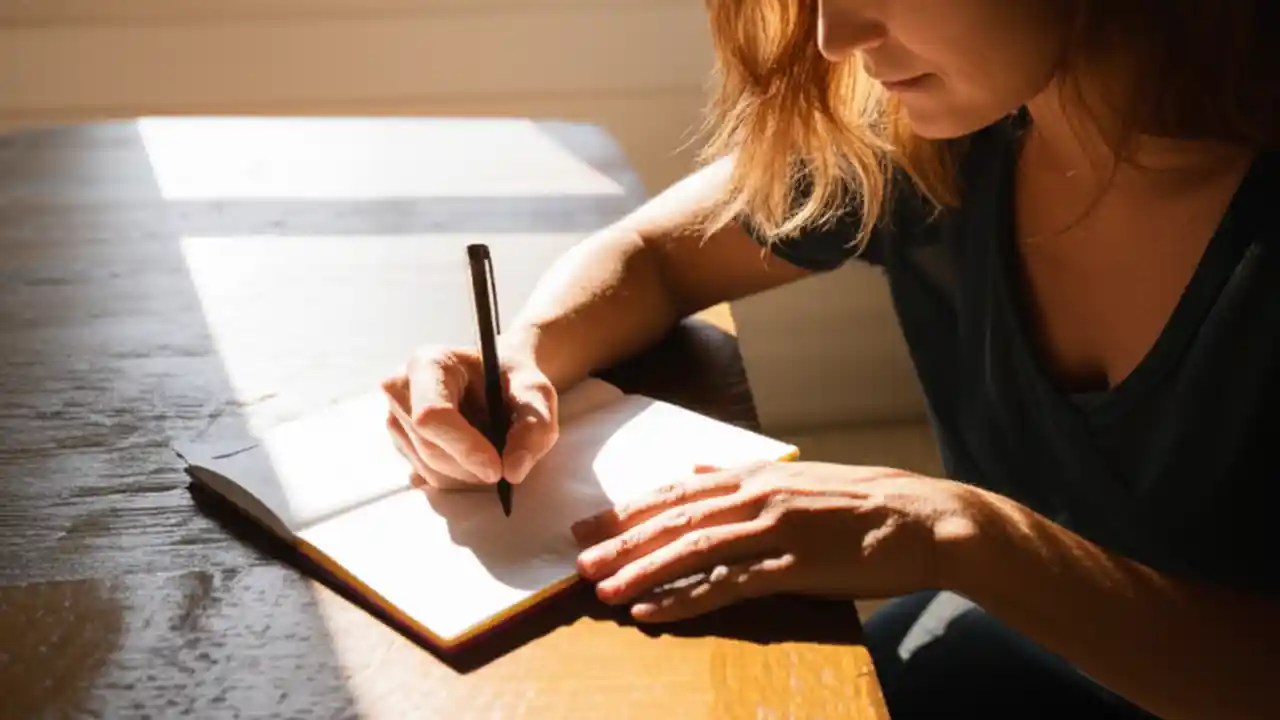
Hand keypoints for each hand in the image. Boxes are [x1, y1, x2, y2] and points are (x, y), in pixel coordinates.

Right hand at [381, 344, 558, 489]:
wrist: (499, 377)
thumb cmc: (513, 378)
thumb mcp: (536, 393)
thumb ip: (533, 426)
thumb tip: (514, 470)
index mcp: (428, 363)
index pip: (433, 414)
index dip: (464, 447)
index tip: (497, 469)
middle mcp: (400, 388)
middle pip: (430, 447)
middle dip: (471, 467)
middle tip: (504, 464)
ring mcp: (395, 417)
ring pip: (428, 468)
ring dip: (467, 473)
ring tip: (490, 448)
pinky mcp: (400, 442)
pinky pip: (426, 476)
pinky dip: (457, 476)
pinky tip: (472, 453)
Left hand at [571, 461, 981, 621]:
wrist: (923, 518)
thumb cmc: (861, 500)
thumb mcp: (796, 475)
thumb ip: (740, 473)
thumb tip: (695, 465)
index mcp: (755, 475)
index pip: (676, 491)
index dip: (627, 508)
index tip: (588, 523)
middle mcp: (757, 495)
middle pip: (673, 519)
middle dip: (620, 539)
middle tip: (577, 558)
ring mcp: (774, 529)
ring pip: (692, 550)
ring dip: (642, 571)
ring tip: (604, 589)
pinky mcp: (794, 565)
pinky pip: (727, 586)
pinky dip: (684, 600)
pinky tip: (653, 613)